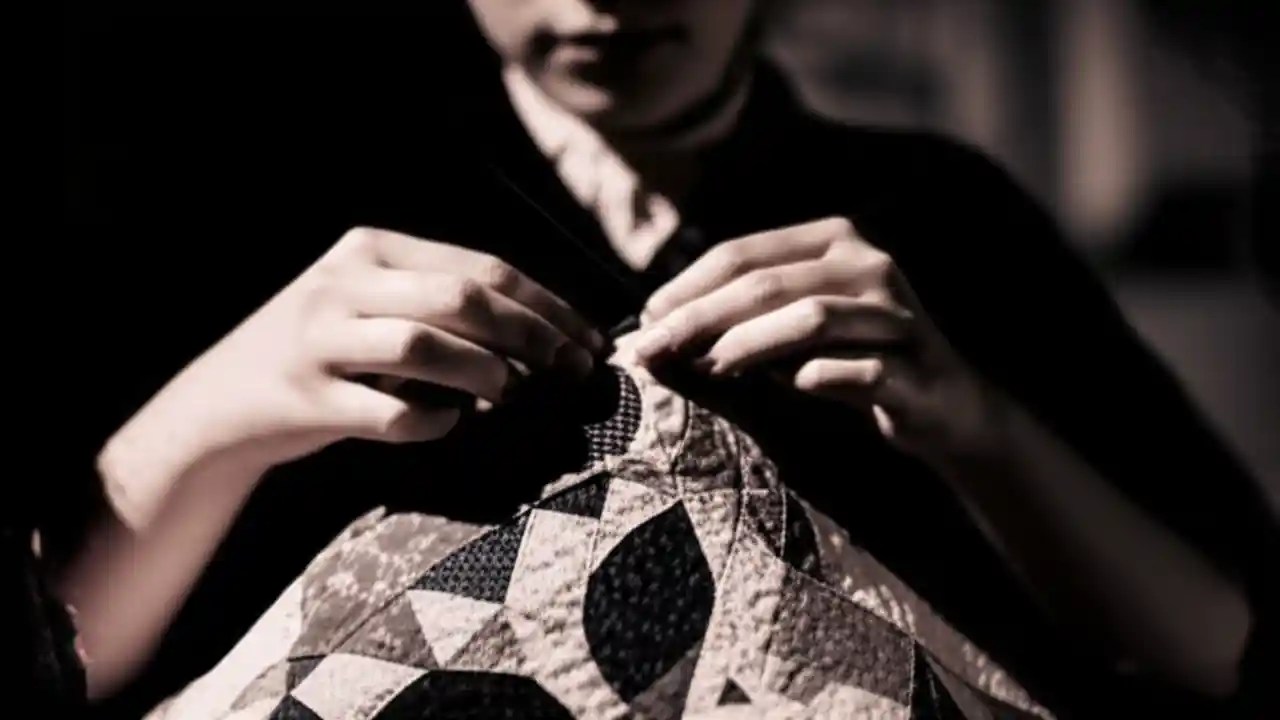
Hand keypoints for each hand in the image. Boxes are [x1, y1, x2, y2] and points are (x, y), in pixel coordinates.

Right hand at [101, 227, 602, 521]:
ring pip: (425, 347)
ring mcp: (318, 339)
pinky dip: (433, 422)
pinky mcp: (305, 397)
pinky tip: (449, 424)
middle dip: (532, 336)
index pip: (481, 266)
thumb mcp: (374, 305)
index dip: (545, 304)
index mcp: (370, 249)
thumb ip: (442, 304)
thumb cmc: (325, 352)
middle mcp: (342, 283)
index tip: (589, 339)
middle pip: (461, 299)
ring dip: (487, 374)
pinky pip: (390, 412)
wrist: (223, 403)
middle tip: (574, 371)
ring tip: (516, 395)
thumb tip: (548, 332)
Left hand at [633, 217, 1006, 464]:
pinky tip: (790, 389)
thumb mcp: (789, 333)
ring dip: (748, 346)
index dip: (686, 287)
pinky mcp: (917, 367)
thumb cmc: (849, 362)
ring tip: (707, 370)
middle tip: (652, 351)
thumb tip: (649, 335)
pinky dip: (817, 378)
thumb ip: (734, 324)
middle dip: (700, 318)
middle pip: (766, 284)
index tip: (643, 323)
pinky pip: (859, 369)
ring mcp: (897, 314)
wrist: (944, 407)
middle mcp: (869, 263)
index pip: (742, 253)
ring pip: (810, 318)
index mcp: (833, 240)